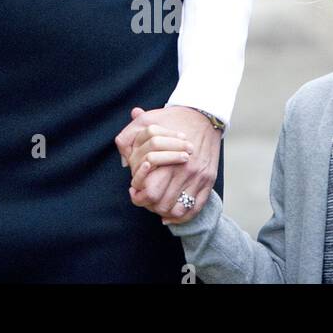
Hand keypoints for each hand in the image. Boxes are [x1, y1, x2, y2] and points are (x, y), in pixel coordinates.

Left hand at [115, 105, 220, 224]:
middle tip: (145, 202)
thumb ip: (129, 137)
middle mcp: (184, 170)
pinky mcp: (209, 180)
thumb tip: (124, 161)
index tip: (134, 192)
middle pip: (163, 203)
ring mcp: (198, 177)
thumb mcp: (147, 121)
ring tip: (157, 208)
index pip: (150, 190)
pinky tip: (172, 215)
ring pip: (179, 209)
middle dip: (150, 206)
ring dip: (166, 212)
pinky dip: (183, 216)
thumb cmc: (173, 119)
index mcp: (167, 158)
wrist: (203, 116)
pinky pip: (196, 207)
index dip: (139, 196)